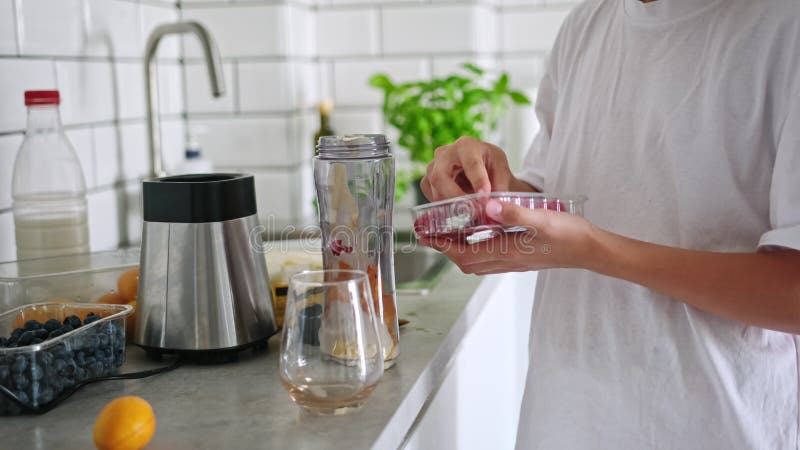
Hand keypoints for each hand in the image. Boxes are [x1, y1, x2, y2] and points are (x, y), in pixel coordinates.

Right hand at [419, 136, 534, 201]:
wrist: (481, 170)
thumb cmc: (491, 168)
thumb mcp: (502, 173)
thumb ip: (499, 189)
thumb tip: (492, 208)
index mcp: (467, 145)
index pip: (470, 163)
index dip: (478, 181)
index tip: (485, 196)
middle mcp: (445, 153)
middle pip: (440, 176)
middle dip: (455, 197)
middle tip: (472, 211)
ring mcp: (433, 167)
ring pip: (434, 190)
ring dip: (450, 205)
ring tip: (469, 213)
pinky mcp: (427, 181)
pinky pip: (431, 197)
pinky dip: (443, 207)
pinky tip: (458, 208)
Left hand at [421, 199, 595, 273]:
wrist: (591, 250)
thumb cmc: (569, 234)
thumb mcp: (541, 218)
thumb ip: (514, 213)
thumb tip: (487, 208)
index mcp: (507, 251)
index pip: (464, 252)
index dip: (443, 245)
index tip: (426, 236)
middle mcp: (507, 260)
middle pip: (466, 261)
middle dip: (446, 249)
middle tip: (432, 234)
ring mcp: (514, 262)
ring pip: (477, 262)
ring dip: (460, 251)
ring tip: (449, 235)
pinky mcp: (521, 259)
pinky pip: (490, 260)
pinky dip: (476, 251)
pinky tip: (479, 238)